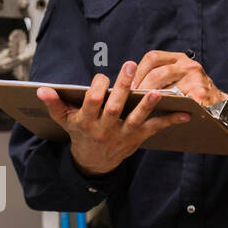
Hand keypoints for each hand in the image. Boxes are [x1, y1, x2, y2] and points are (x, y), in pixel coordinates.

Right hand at [36, 61, 190, 176]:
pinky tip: (186, 113)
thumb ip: (54, 104)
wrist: (94, 162)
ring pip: (135, 118)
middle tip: (128, 66)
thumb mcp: (64, 120)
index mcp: (86, 122)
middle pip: (114, 107)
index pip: (91, 103)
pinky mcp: (137, 137)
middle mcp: (105, 128)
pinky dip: (171, 121)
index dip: (95, 90)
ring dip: (146, 105)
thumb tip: (41, 89)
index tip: (101, 78)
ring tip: (157, 91)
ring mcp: (122, 134)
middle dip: (121, 87)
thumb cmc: (80, 133)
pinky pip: (155, 128)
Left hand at [134, 50, 227, 105]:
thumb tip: (129, 87)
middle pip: (157, 73)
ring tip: (142, 107)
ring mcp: (196, 78)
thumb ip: (160, 78)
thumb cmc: (191, 96)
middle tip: (132, 100)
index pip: (152, 57)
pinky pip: (178, 102)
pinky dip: (167, 110)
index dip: (137, 72)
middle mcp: (188, 65)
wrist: (220, 108)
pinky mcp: (200, 94)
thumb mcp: (178, 80)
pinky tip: (159, 116)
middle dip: (141, 88)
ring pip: (165, 88)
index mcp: (179, 59)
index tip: (129, 86)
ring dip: (150, 99)